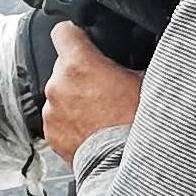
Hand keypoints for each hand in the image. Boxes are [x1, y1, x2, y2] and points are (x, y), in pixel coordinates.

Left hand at [39, 22, 142, 164]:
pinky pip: (59, 119)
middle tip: (105, 88)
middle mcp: (58, 84)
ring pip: (61, 94)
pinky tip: (93, 130)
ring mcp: (52, 110)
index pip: (63, 32)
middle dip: (81, 74)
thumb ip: (131, 63)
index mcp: (79, 64)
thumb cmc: (137, 123)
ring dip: (75, 99)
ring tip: (101, 114)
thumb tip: (137, 55)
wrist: (124, 163)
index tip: (84, 41)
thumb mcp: (144, 82)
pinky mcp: (51, 133)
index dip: (75, 35)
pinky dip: (72, 122)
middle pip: (64, 66)